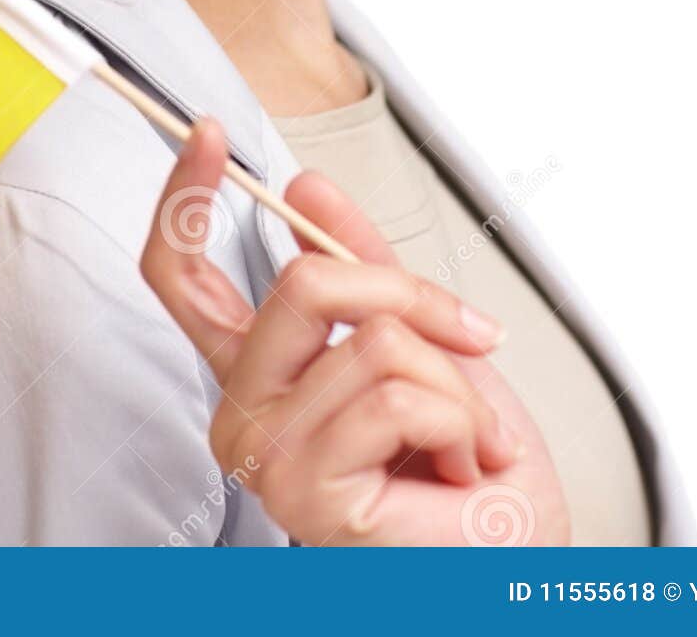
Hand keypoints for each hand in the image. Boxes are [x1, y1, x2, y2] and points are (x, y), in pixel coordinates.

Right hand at [139, 116, 570, 545]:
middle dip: (411, 295)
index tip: (207, 135)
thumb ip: (360, 262)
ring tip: (466, 438)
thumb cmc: (468, 467)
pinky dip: (461, 422)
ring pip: (373, 341)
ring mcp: (263, 454)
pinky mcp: (303, 490)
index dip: (183, 197)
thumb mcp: (422, 339)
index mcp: (255, 368)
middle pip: (305, 283)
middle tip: (469, 337)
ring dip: (456, 384)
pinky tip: (462, 468)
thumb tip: (306, 184)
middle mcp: (241, 409)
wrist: (514, 562)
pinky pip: (396, 397)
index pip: (182, 274)